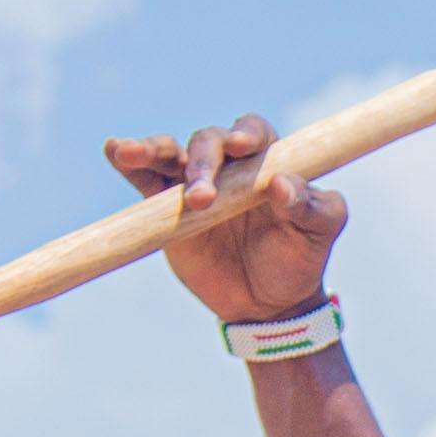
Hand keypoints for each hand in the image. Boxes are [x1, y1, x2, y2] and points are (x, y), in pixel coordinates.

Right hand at [102, 112, 348, 330]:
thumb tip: (283, 185)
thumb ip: (312, 205)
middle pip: (208, 142)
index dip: (244, 133)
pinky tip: (115, 150)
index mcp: (265, 160)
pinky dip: (130, 162)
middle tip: (201, 197)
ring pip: (170, 153)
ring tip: (131, 153)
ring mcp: (193, 182)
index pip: (252, 132)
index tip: (241, 146)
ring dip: (151, 149)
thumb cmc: (300, 258)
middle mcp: (227, 165)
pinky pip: (145, 179)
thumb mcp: (321, 233)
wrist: (268, 304)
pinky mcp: (166, 206)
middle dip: (202, 163)